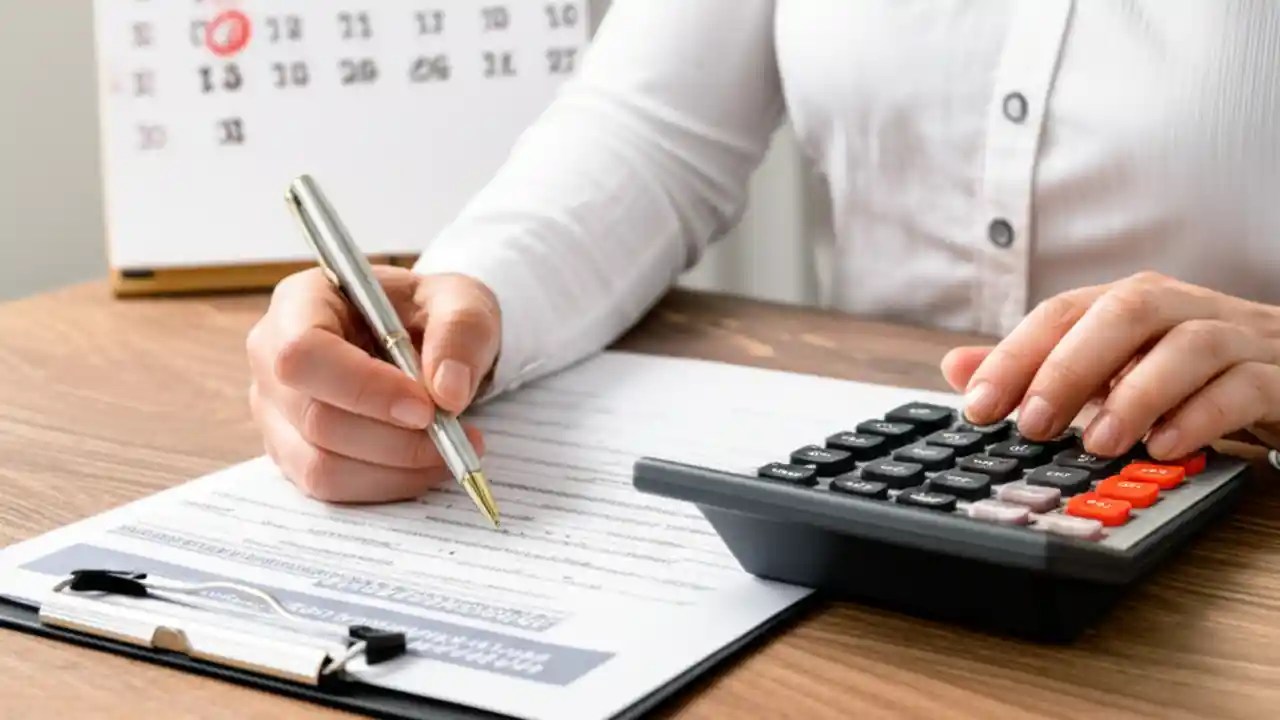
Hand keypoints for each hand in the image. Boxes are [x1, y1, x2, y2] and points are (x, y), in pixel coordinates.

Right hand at [246, 266, 499, 501]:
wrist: (426, 342)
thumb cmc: (432, 313)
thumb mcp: (462, 301)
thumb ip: (461, 332)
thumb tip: (448, 392)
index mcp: (302, 301)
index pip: (305, 352)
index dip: (362, 388)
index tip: (425, 408)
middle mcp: (273, 357)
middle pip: (314, 417)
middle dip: (393, 438)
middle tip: (454, 434)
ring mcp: (276, 410)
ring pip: (321, 464)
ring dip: (395, 468)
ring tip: (450, 449)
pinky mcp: (292, 452)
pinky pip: (332, 488)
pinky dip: (387, 484)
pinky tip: (425, 464)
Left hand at [941, 271, 1279, 459]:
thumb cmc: (1191, 373)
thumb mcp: (1109, 371)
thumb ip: (1037, 370)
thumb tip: (958, 369)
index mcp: (1134, 303)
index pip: (1064, 311)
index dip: (1017, 354)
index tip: (977, 405)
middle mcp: (1184, 309)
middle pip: (1124, 312)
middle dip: (1069, 367)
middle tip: (1032, 424)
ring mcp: (1239, 338)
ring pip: (1189, 344)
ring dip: (1137, 394)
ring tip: (1098, 443)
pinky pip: (1245, 386)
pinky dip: (1201, 416)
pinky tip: (1164, 448)